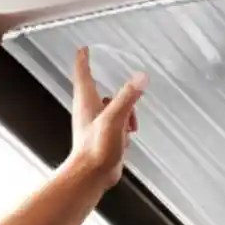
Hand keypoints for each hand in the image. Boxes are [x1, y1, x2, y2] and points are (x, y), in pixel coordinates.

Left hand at [65, 46, 147, 188]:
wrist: (92, 175)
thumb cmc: (97, 148)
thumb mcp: (115, 118)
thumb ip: (128, 97)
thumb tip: (141, 77)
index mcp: (86, 102)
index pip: (83, 74)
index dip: (83, 60)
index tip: (84, 49)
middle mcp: (89, 111)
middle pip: (103, 92)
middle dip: (120, 95)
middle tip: (132, 95)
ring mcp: (96, 124)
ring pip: (114, 109)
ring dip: (127, 114)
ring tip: (130, 127)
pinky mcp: (104, 136)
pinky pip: (118, 124)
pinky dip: (126, 127)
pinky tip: (129, 137)